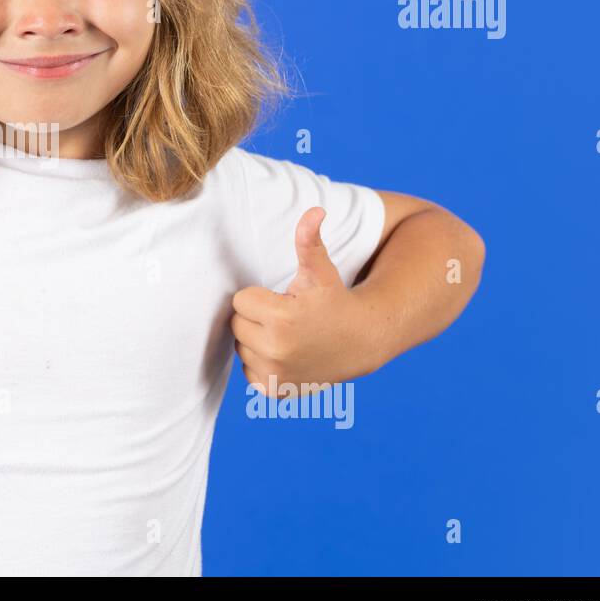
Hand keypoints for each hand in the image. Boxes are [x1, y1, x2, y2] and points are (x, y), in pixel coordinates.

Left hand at [230, 206, 377, 396]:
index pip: (241, 300)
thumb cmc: (335, 300)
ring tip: (288, 335)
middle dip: (258, 318)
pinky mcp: (274, 390)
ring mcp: (274, 374)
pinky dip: (263, 363)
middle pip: (237, 324)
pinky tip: (287, 354)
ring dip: (258, 340)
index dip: (261, 297)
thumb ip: (309, 241)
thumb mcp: (320, 271)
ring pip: (241, 348)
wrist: (362, 341)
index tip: (284, 300)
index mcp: (280, 318)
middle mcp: (275, 350)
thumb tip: (314, 210)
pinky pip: (248, 371)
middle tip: (286, 317)